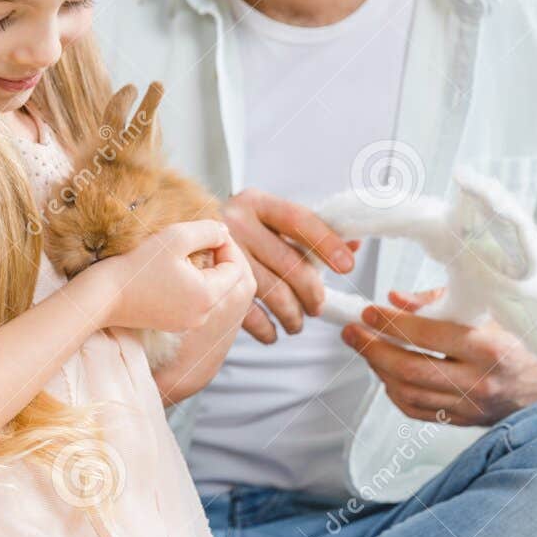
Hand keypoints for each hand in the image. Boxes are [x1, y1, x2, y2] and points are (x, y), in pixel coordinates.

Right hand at [151, 235, 257, 405]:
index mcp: (208, 296)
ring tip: (184, 254)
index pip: (236, 268)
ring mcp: (188, 323)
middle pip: (226, 282)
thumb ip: (207, 231)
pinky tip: (171, 271)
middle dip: (218, 258)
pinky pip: (194, 302)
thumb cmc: (137, 266)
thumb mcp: (176, 237)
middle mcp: (203, 315)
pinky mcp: (173, 324)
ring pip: (210, 291)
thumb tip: (224, 232)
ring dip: (204, 271)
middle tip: (199, 239)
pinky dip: (191, 285)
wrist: (102, 297)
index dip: (227, 245)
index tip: (208, 231)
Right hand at [223, 188, 360, 342]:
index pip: (299, 220)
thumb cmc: (239, 233)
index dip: (327, 244)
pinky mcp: (208, 282)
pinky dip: (265, 329)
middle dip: (312, 292)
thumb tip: (353, 246)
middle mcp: (236, 224)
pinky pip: (247, 313)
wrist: (183, 240)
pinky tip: (273, 332)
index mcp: (257, 203)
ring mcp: (221, 255)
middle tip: (318, 307)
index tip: (347, 267)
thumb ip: (310, 232)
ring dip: (292, 315)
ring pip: (272, 292)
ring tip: (297, 323)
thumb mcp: (269, 222)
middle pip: (289, 263)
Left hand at [341, 287, 536, 426]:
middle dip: (372, 349)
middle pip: (410, 369)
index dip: (392, 323)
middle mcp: (478, 381)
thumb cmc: (525, 345)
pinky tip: (386, 374)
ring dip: (379, 370)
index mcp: (489, 347)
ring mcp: (468, 406)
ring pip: (408, 393)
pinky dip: (394, 392)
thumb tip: (396, 300)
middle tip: (352, 332)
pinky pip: (416, 411)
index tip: (369, 311)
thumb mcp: (492, 313)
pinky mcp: (461, 421)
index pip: (429, 335)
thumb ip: (442, 304)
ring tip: (365, 349)